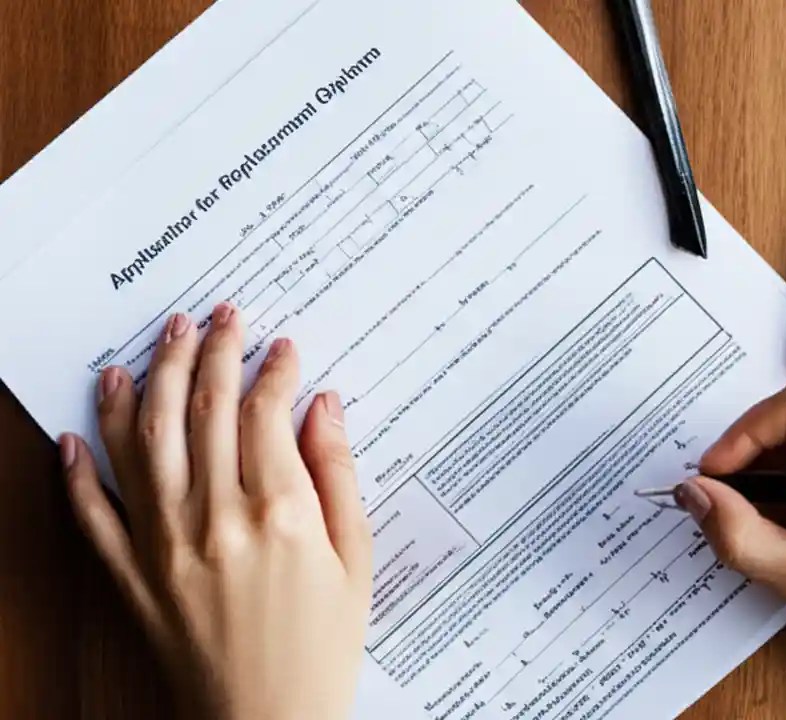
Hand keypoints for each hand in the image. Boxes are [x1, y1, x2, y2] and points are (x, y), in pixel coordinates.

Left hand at [61, 303, 371, 719]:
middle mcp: (215, 519)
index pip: (266, 411)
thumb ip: (339, 477)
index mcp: (280, 514)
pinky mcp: (131, 576)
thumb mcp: (356, 561)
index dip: (274, 367)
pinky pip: (93, 512)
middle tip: (218, 314)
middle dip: (210, 351)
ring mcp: (164, 545)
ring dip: (148, 380)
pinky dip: (78, 467)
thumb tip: (326, 408)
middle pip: (201, 409)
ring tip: (157, 339)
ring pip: (144, 440)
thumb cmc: (323, 648)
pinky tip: (79, 427)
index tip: (281, 346)